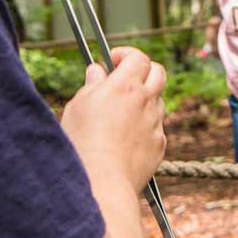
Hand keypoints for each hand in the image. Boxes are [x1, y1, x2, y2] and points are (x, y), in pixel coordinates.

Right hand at [60, 46, 166, 193]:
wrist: (102, 182)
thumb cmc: (83, 143)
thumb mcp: (78, 106)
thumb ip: (92, 84)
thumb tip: (97, 71)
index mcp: (125, 86)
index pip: (138, 57)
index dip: (127, 55)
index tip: (114, 60)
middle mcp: (146, 101)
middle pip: (159, 73)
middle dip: (145, 70)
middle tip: (126, 79)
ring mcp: (155, 123)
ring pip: (157, 101)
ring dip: (143, 100)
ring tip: (120, 114)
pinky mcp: (159, 145)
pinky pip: (155, 128)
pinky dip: (144, 127)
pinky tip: (125, 139)